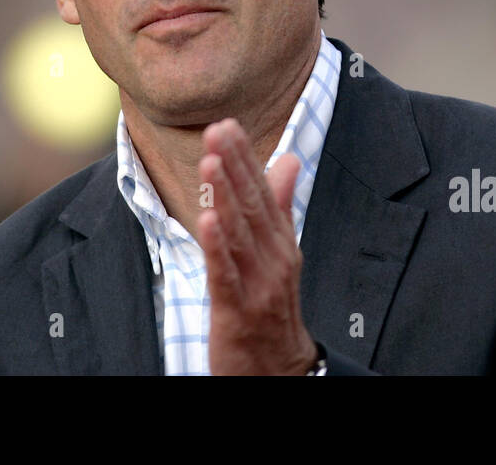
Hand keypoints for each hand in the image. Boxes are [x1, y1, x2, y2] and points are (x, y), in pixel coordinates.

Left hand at [197, 118, 318, 374]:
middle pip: (252, 206)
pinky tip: (205, 219)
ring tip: (212, 162)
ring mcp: (258, 285)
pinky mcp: (237, 311)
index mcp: (281, 242)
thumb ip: (281, 205)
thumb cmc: (273, 307)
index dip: (245, 157)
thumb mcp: (281, 252)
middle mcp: (274, 259)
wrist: (279, 371)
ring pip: (239, 234)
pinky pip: (225, 274)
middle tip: (217, 129)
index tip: (228, 124)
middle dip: (234, 166)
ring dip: (225, 196)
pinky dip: (216, 246)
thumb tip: (289, 159)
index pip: (263, 192)